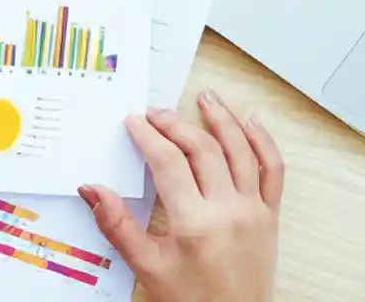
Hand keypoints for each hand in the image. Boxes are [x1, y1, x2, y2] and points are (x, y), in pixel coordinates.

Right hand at [79, 90, 284, 301]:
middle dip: (176, 124)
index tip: (134, 122)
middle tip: (156, 112)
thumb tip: (92, 190)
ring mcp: (253, 211)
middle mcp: (228, 211)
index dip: (149, 137)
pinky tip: (250, 121)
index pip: (169, 163)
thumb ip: (117, 225)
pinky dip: (262, 140)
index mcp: (195, 224)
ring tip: (205, 97)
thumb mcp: (147, 267)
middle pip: (202, 149)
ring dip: (222, 118)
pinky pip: (272, 169)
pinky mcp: (269, 215)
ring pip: (240, 150)